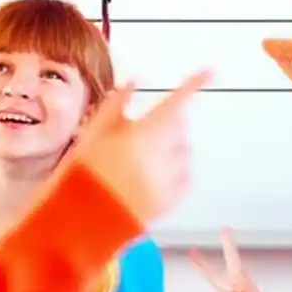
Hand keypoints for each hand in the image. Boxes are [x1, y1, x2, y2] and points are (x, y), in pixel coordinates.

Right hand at [66, 69, 210, 224]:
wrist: (82, 219)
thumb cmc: (84, 173)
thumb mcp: (94, 132)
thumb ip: (116, 103)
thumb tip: (133, 82)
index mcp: (145, 133)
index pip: (178, 101)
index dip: (195, 84)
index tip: (209, 71)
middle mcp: (164, 154)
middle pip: (180, 126)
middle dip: (166, 124)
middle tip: (138, 134)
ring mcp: (171, 178)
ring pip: (184, 152)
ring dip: (170, 150)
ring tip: (138, 162)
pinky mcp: (173, 199)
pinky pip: (184, 177)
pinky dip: (173, 173)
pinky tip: (147, 178)